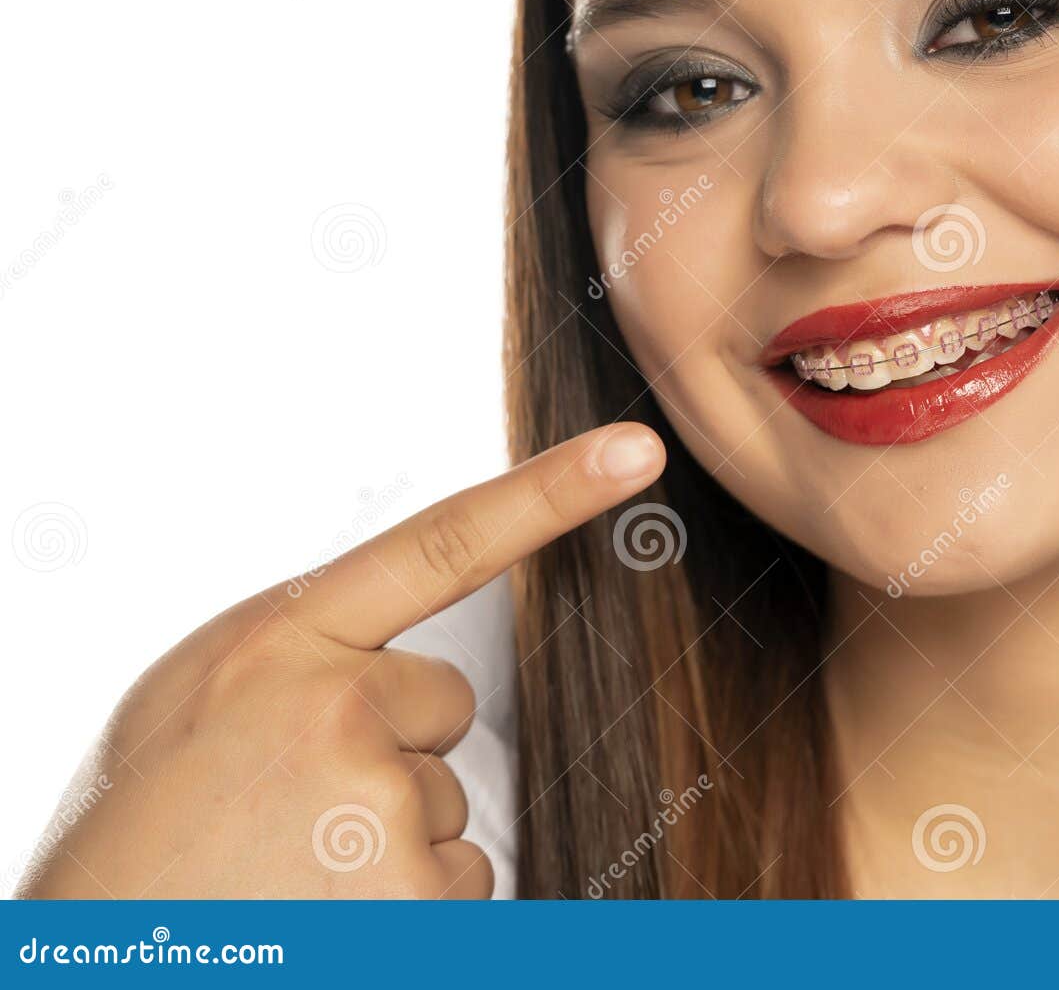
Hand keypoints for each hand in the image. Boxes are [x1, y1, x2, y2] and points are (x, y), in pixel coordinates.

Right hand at [17, 423, 665, 898]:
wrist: (96, 954)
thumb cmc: (142, 838)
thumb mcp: (193, 701)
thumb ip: (295, 656)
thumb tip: (376, 653)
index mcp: (282, 643)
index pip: (445, 544)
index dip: (551, 492)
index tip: (632, 450)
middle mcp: (339, 709)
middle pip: (442, 705)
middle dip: (388, 750)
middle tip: (287, 807)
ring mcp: (380, 804)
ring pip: (446, 802)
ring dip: (388, 838)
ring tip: (287, 868)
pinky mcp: (411, 895)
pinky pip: (461, 882)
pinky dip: (406, 906)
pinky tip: (323, 913)